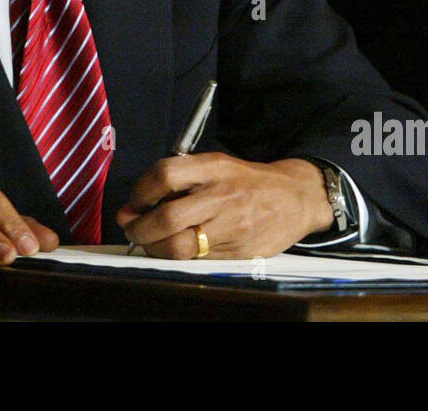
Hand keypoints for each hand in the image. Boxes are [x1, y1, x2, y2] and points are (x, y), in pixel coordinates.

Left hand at [116, 153, 333, 258]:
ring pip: (178, 247)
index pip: (164, 175)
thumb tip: (135, 206)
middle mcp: (222, 197)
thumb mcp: (216, 165)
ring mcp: (231, 228)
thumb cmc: (247, 181)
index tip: (134, 201)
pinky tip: (176, 248)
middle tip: (131, 227)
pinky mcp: (238, 253)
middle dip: (138, 228)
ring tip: (149, 241)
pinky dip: (178, 257)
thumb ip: (178, 180)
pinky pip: (196, 261)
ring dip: (153, 248)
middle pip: (167, 218)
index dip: (140, 192)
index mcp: (214, 168)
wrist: (295, 198)